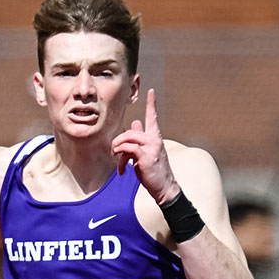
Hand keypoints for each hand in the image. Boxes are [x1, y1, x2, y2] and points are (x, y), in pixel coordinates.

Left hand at [110, 89, 178, 204]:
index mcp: (155, 137)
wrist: (164, 187)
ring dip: (117, 149)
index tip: (151, 91)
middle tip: (113, 154)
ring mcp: (151, 147)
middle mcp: (154, 139)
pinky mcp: (146, 156)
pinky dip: (120, 155)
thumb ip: (139, 140)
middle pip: (131, 131)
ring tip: (117, 161)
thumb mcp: (145, 153)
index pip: (153, 117)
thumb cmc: (153, 171)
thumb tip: (135, 123)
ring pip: (128, 138)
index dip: (151, 104)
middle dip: (118, 142)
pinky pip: (128, 148)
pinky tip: (121, 169)